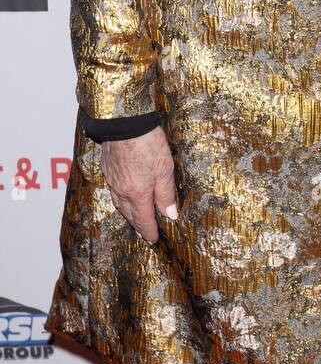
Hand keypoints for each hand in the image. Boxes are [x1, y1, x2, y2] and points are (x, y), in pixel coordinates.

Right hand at [100, 125, 177, 244]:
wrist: (125, 123)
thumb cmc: (148, 144)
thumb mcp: (165, 169)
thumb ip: (166, 194)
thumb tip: (170, 215)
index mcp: (138, 194)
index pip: (144, 219)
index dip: (149, 231)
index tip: (153, 240)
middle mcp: (123, 191)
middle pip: (130, 214)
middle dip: (138, 226)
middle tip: (144, 234)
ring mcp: (113, 181)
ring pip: (120, 204)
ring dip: (128, 214)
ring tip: (134, 219)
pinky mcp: (107, 169)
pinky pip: (113, 192)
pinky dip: (120, 200)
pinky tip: (122, 197)